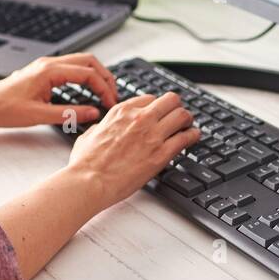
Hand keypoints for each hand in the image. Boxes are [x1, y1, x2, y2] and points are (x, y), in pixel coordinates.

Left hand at [0, 52, 118, 128]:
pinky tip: (87, 89)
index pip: (87, 73)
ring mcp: (46, 66)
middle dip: (104, 76)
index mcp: (49, 71)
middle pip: (88, 61)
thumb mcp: (40, 116)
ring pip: (80, 62)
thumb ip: (69, 114)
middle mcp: (49, 64)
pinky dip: (84, 75)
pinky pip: (70, 68)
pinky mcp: (43, 72)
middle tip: (113, 94)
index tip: (109, 102)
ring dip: (95, 74)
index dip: (103, 87)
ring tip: (104, 91)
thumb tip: (93, 112)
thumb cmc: (5, 109)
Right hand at [66, 92, 200, 208]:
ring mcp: (152, 135)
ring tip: (189, 126)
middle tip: (179, 116)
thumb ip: (101, 127)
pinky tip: (193, 137)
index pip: (149, 98)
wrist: (89, 181)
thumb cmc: (85, 162)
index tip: (160, 113)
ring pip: (182, 115)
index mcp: (122, 112)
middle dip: (176, 107)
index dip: (157, 106)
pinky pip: (186, 138)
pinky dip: (192, 136)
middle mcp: (140, 118)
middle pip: (170, 100)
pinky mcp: (161, 154)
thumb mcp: (89, 134)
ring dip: (187, 120)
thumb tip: (102, 128)